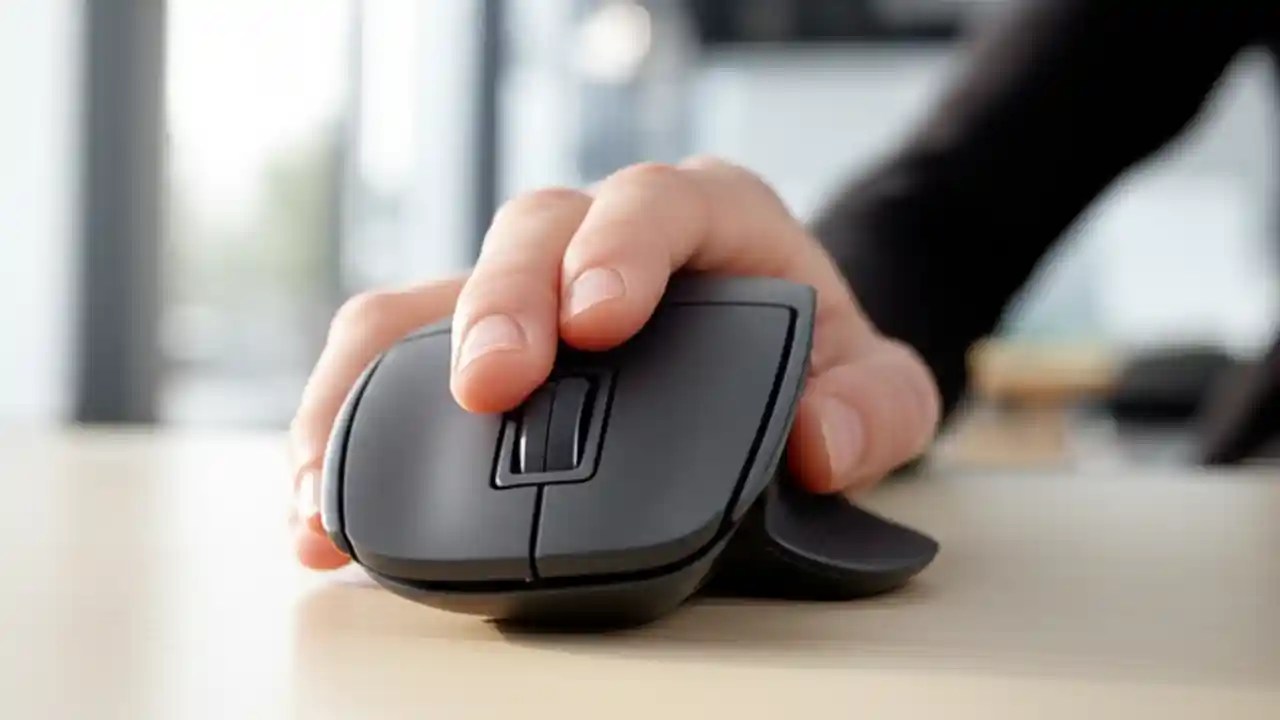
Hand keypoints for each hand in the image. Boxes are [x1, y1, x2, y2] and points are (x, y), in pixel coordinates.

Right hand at [288, 157, 940, 569]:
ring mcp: (527, 293)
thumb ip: (874, 408)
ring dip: (376, 375)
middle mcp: (600, 243)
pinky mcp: (475, 346)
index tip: (597, 320)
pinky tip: (323, 493)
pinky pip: (395, 362)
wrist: (776, 361)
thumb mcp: (877, 383)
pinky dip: (352, 420)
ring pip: (427, 294)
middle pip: (527, 233)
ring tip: (337, 471)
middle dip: (495, 305)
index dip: (619, 249)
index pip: (654, 201)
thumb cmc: (813, 358)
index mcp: (705, 219)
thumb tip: (815, 446)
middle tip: (489, 386)